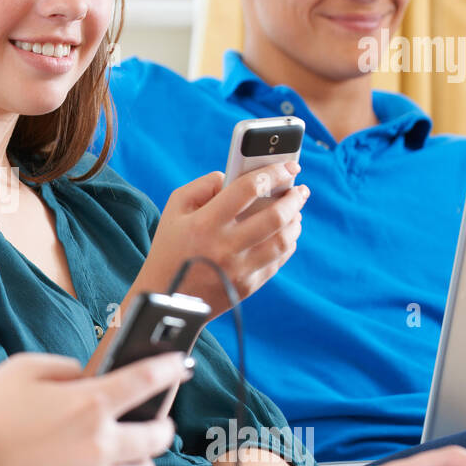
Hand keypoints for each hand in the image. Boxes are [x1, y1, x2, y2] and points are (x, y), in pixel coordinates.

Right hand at [0, 351, 189, 465]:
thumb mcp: (23, 368)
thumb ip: (65, 368)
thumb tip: (89, 377)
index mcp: (88, 404)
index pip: (145, 381)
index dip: (167, 369)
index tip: (177, 366)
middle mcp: (98, 445)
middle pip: (157, 437)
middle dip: (162, 426)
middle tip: (157, 424)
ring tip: (135, 461)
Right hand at [139, 165, 308, 316]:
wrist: (165, 298)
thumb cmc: (170, 247)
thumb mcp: (175, 209)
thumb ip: (203, 185)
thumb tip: (233, 177)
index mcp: (205, 222)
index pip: (248, 188)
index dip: (274, 173)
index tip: (290, 167)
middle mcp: (225, 246)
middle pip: (275, 216)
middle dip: (294, 198)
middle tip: (300, 190)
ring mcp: (239, 269)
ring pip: (283, 241)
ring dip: (295, 221)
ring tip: (295, 211)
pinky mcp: (247, 286)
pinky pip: (278, 261)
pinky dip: (287, 243)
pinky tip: (286, 234)